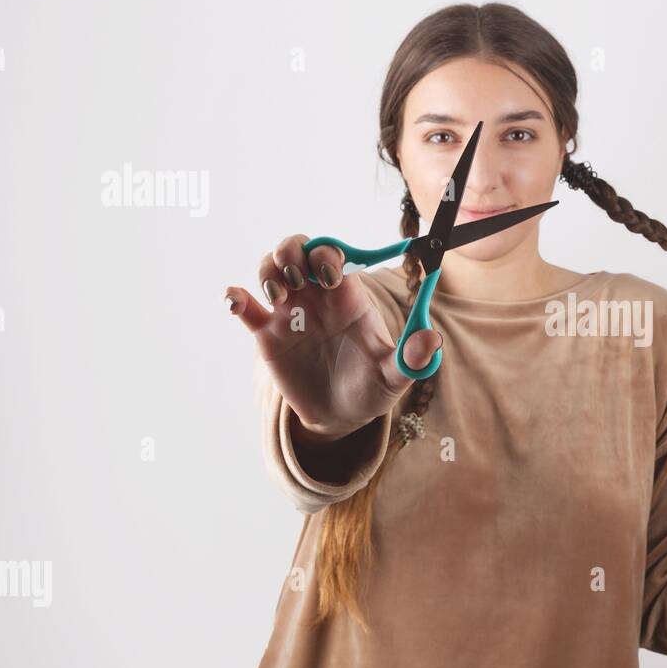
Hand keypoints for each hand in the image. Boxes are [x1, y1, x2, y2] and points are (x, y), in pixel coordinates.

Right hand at [223, 234, 441, 439]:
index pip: (334, 255)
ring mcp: (290, 313)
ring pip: (269, 269)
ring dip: (267, 272)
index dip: (328, 256)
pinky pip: (245, 306)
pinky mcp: (267, 334)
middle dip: (291, 251)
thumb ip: (411, 358)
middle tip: (296, 279)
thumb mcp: (394, 377)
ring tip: (278, 297)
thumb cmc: (372, 389)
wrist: (342, 417)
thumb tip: (432, 341)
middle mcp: (317, 297)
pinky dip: (235, 296)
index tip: (330, 279)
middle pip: (298, 250)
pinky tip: (236, 302)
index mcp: (349, 297)